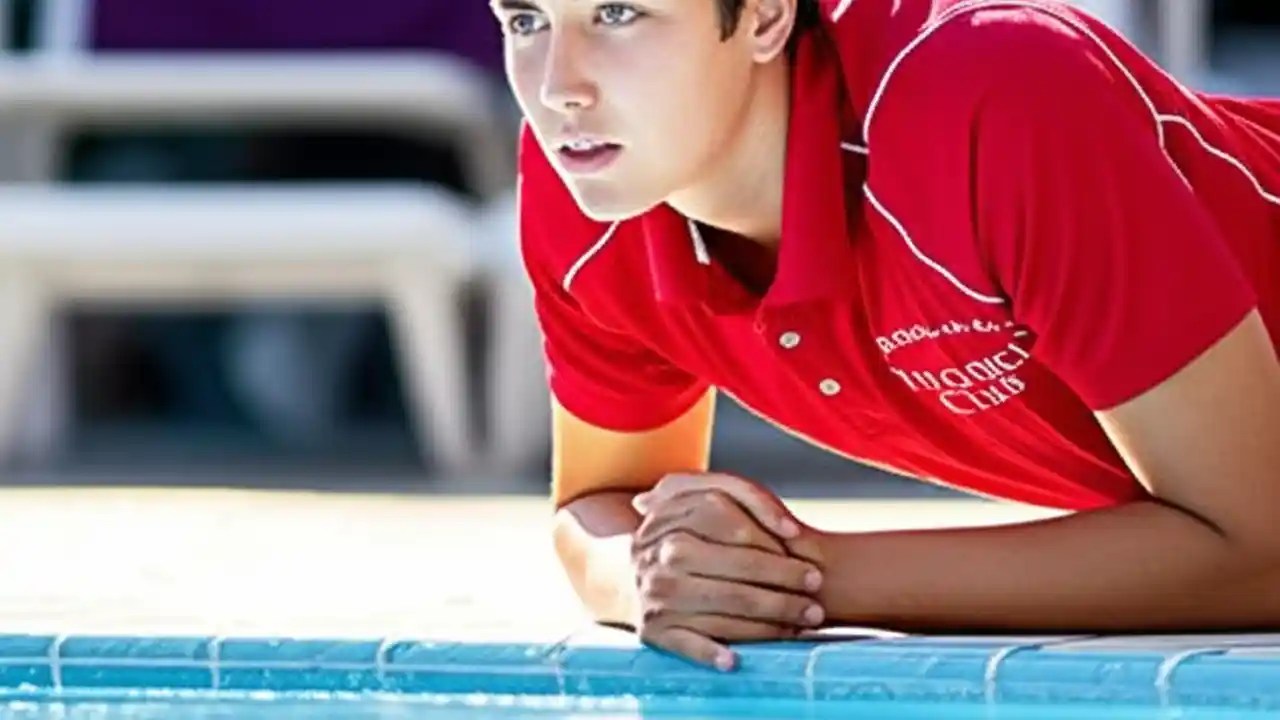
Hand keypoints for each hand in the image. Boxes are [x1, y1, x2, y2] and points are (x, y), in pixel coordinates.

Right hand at [628, 473, 825, 670]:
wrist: (627, 566)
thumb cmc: (687, 529)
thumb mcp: (709, 495)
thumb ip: (750, 497)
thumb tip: (790, 531)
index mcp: (680, 521)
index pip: (742, 540)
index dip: (784, 557)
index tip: (814, 570)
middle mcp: (666, 557)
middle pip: (740, 581)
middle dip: (785, 594)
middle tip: (817, 605)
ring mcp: (658, 595)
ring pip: (726, 614)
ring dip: (770, 626)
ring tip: (801, 626)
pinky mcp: (653, 629)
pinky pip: (689, 645)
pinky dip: (712, 654)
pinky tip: (735, 659)